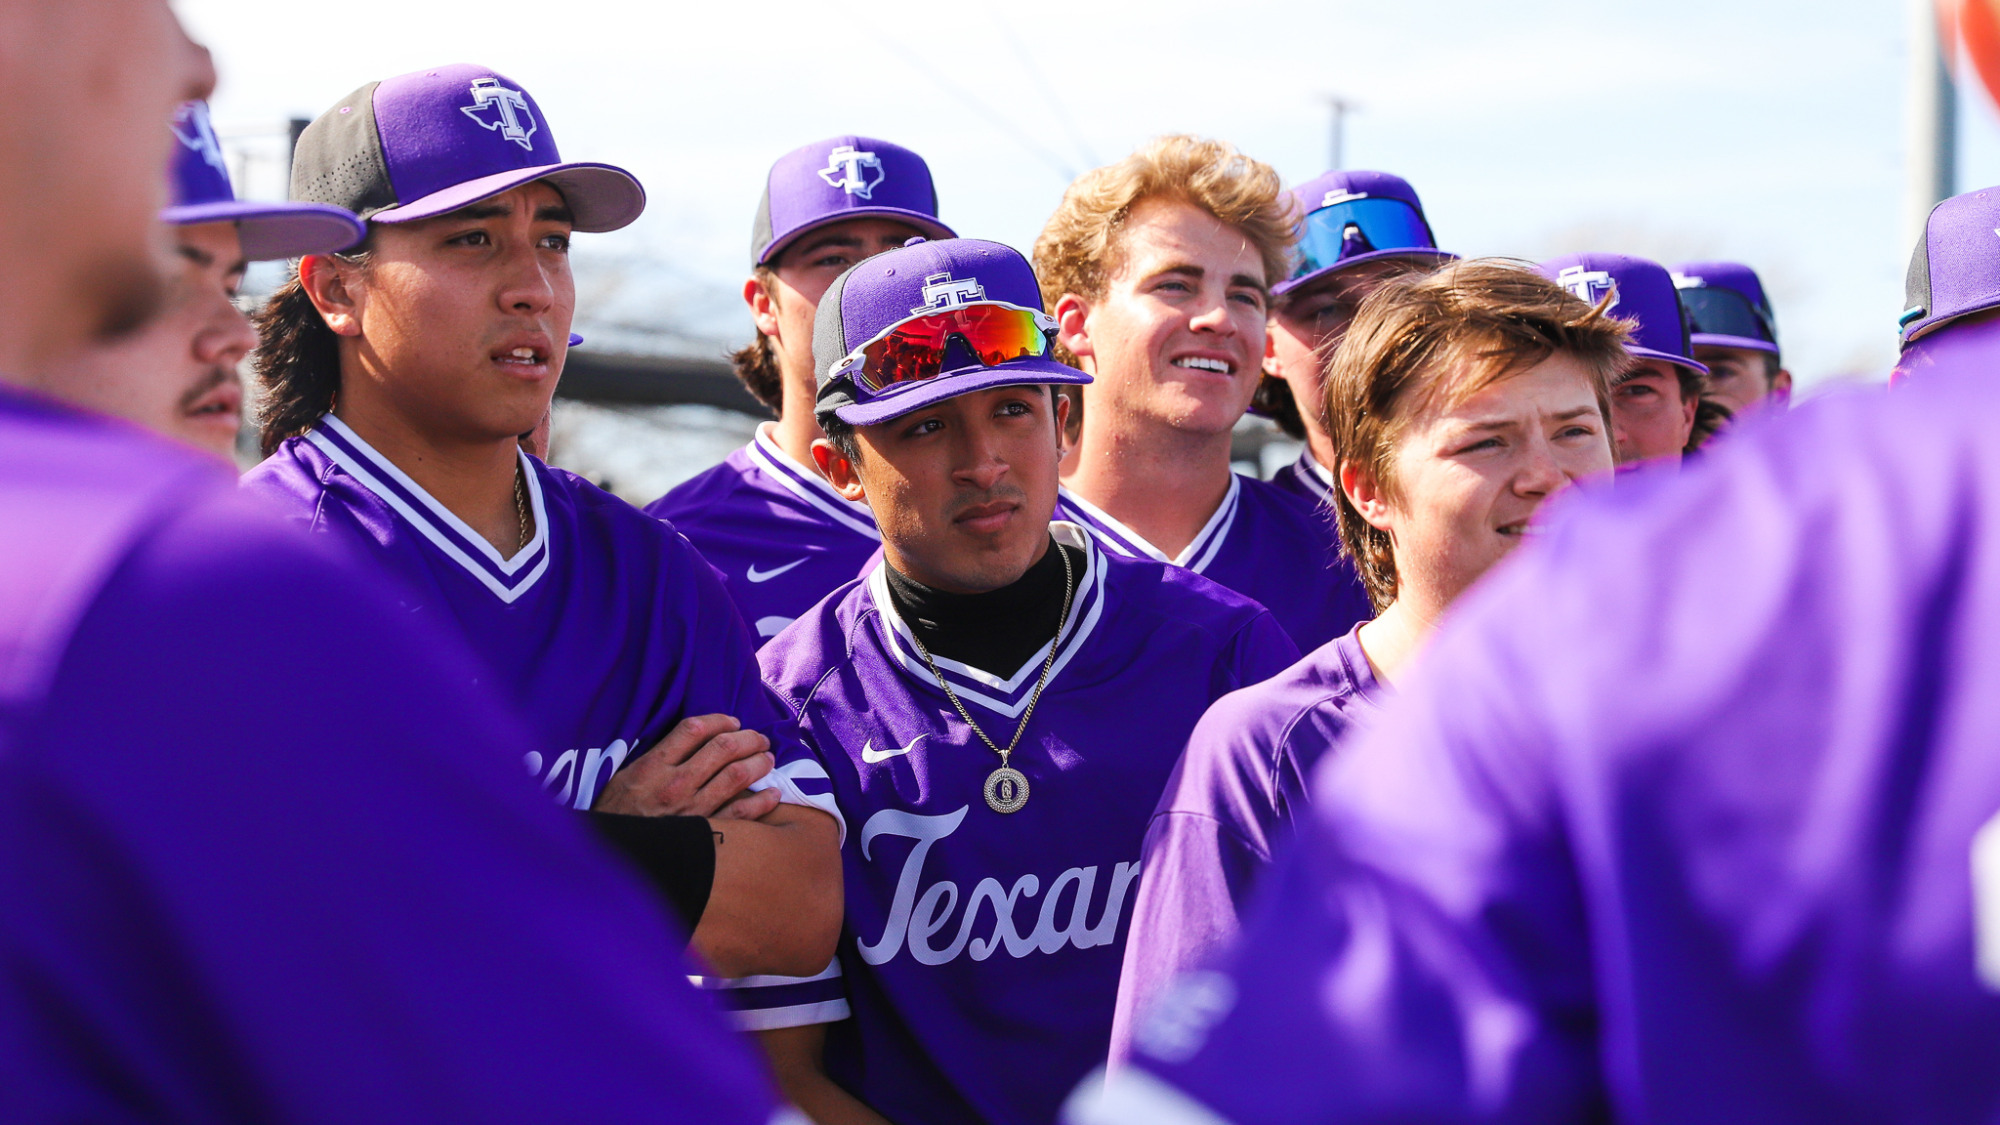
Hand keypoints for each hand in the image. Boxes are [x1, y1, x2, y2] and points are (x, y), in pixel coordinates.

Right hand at [593, 714, 772, 817]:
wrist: (613, 862)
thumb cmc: (615, 817)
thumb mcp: (623, 779)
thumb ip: (655, 759)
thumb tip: (689, 741)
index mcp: (653, 767)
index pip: (693, 729)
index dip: (719, 720)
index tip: (732, 721)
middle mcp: (676, 785)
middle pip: (722, 749)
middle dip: (747, 738)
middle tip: (759, 738)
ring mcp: (693, 810)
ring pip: (737, 776)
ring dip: (758, 762)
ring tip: (768, 758)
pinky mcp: (706, 833)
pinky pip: (743, 814)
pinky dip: (762, 801)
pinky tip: (772, 794)